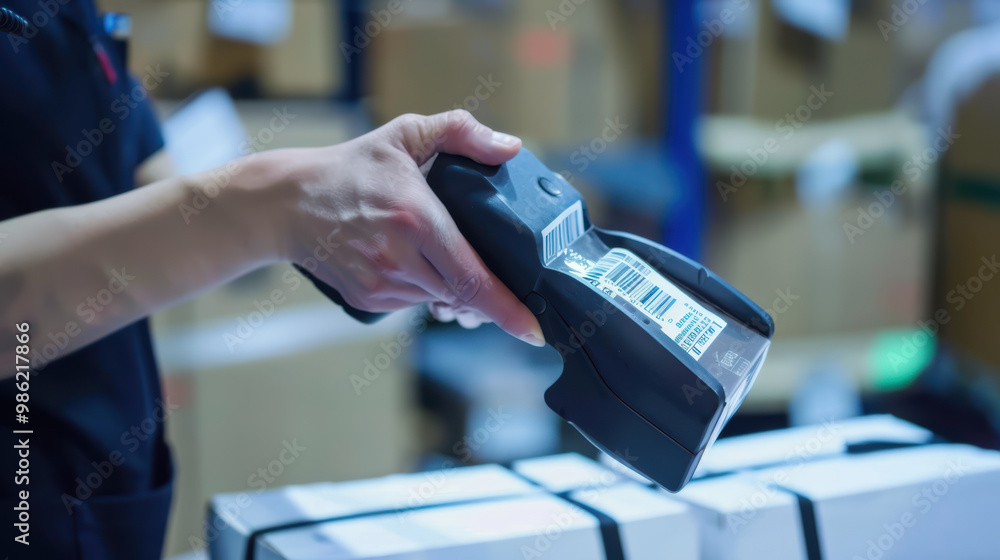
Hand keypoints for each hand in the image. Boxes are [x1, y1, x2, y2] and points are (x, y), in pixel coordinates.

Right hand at [280, 110, 544, 346]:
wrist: (286, 203)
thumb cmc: (351, 169)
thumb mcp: (404, 135)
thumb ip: (461, 132)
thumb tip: (510, 149)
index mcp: (416, 218)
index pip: (472, 277)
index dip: (507, 308)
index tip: (534, 330)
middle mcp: (399, 258)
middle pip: (463, 294)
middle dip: (486, 295)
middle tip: (497, 277)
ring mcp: (381, 284)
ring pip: (441, 300)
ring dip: (454, 287)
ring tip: (442, 257)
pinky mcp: (369, 300)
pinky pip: (415, 303)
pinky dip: (426, 288)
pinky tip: (414, 263)